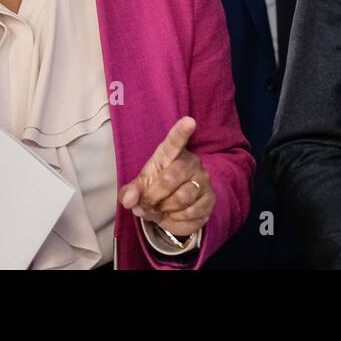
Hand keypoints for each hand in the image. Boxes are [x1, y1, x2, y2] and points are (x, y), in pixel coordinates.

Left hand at [118, 117, 213, 238]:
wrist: (174, 210)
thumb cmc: (156, 189)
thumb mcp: (140, 188)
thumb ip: (130, 192)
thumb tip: (129, 199)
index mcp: (170, 154)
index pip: (175, 141)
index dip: (181, 131)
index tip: (189, 121)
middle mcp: (191, 162)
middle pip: (169, 179)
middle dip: (152, 196)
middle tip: (146, 203)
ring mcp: (203, 180)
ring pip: (182, 198)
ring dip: (165, 209)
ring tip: (161, 208)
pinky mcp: (210, 198)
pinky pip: (192, 212)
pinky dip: (177, 219)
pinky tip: (175, 214)